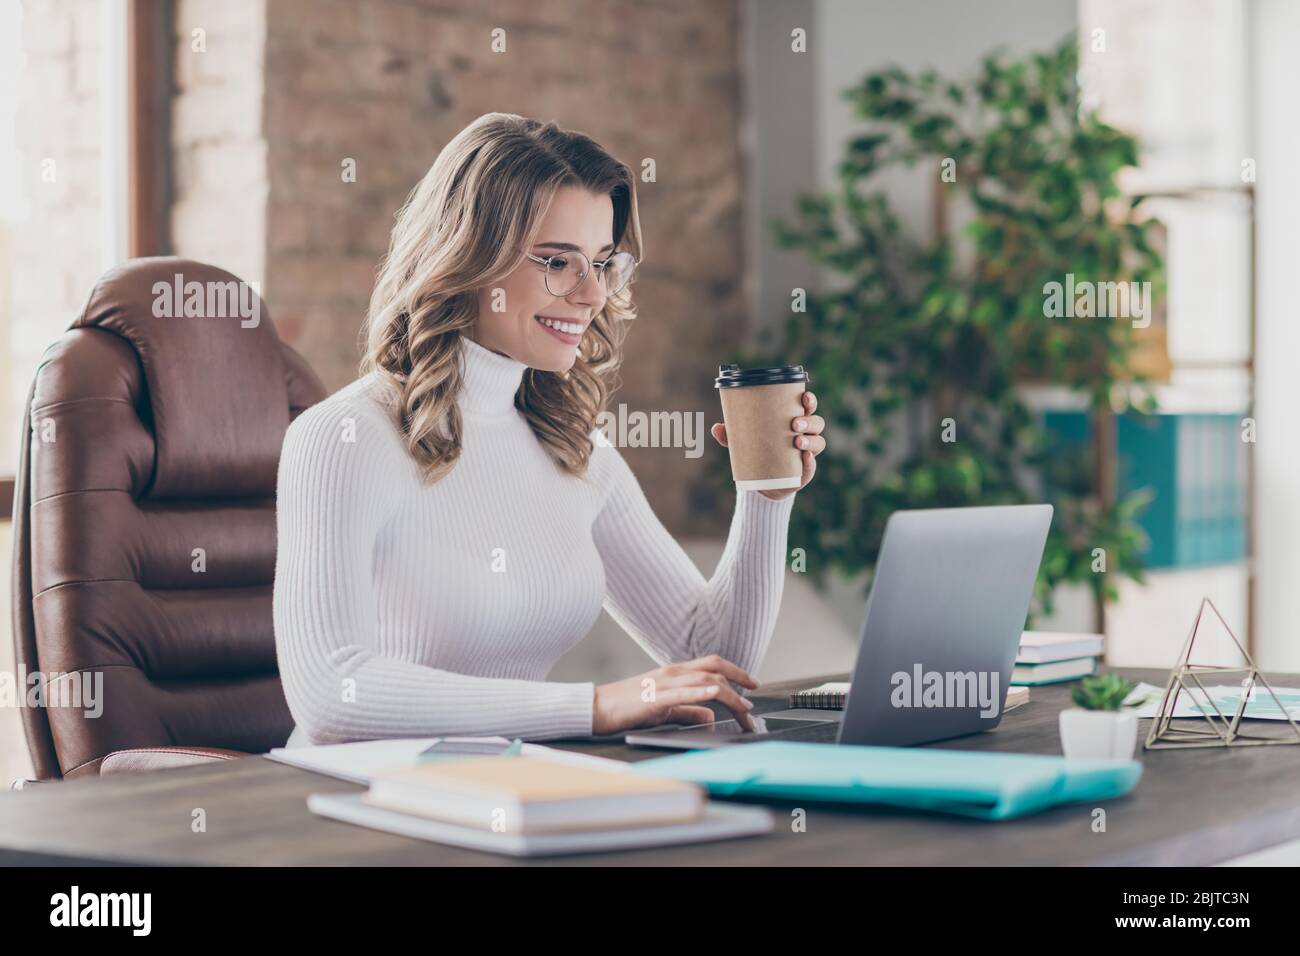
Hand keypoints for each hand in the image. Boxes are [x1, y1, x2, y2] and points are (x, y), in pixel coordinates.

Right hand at [592, 655, 760, 734]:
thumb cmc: (627, 708)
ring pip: (705, 681)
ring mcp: (663, 683)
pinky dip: (702, 692)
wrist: (596, 708)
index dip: (736, 672)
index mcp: (674, 672)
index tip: (752, 685)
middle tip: (755, 700)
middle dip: (740, 681)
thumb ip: (688, 711)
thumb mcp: (664, 709)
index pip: (711, 665)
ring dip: (730, 695)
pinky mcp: (654, 698)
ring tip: (745, 709)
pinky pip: (682, 693)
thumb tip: (711, 716)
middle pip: (714, 668)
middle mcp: (672, 672)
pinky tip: (715, 693)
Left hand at [710, 389, 825, 500]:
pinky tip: (805, 458)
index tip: (805, 396)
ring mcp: (808, 454)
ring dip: (810, 440)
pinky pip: (811, 466)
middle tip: (794, 423)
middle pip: (817, 423)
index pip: (808, 407)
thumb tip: (715, 427)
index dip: (809, 401)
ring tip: (797, 441)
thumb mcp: (744, 442)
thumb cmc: (757, 452)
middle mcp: (806, 435)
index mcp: (795, 421)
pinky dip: (810, 462)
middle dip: (809, 421)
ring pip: (819, 443)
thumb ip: (731, 435)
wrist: (764, 482)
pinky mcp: (805, 472)